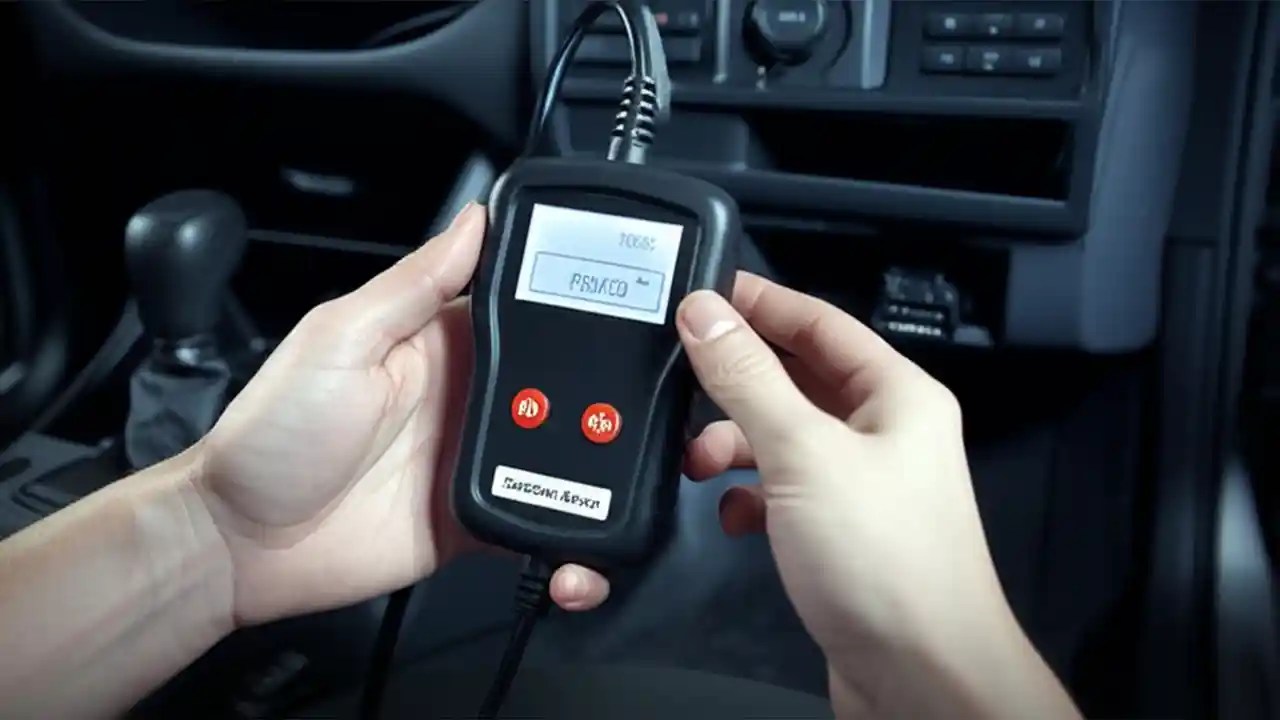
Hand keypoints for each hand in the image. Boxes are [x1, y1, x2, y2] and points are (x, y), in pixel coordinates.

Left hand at [194, 205, 607, 626]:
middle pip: (553, 377)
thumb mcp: (340, 339)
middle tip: (632, 380)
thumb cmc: (273, 435)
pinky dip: (567, 510)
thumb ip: (412, 285)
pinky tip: (582, 505)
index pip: (517, 305)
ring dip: (589, 444)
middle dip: (596, 377)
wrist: (245, 546)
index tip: (610, 289)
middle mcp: (462, 396)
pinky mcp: (477, 513)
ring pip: (559, 443)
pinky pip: (540, 509)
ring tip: (618, 443)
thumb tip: (474, 220)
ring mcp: (473, 457)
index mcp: (434, 341)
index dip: (562, 296)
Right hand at [676, 272, 1078, 718]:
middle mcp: (887, 435)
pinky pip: (781, 493)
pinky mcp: (839, 534)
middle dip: (736, 383)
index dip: (761, 303)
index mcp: (898, 396)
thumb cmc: (893, 570)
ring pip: (783, 439)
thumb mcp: (803, 454)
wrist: (920, 677)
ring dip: (735, 445)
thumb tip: (707, 315)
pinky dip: (748, 496)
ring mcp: (863, 486)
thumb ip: (748, 379)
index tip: (707, 295)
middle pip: (797, 379)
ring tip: (699, 459)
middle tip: (684, 379)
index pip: (822, 321)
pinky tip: (733, 514)